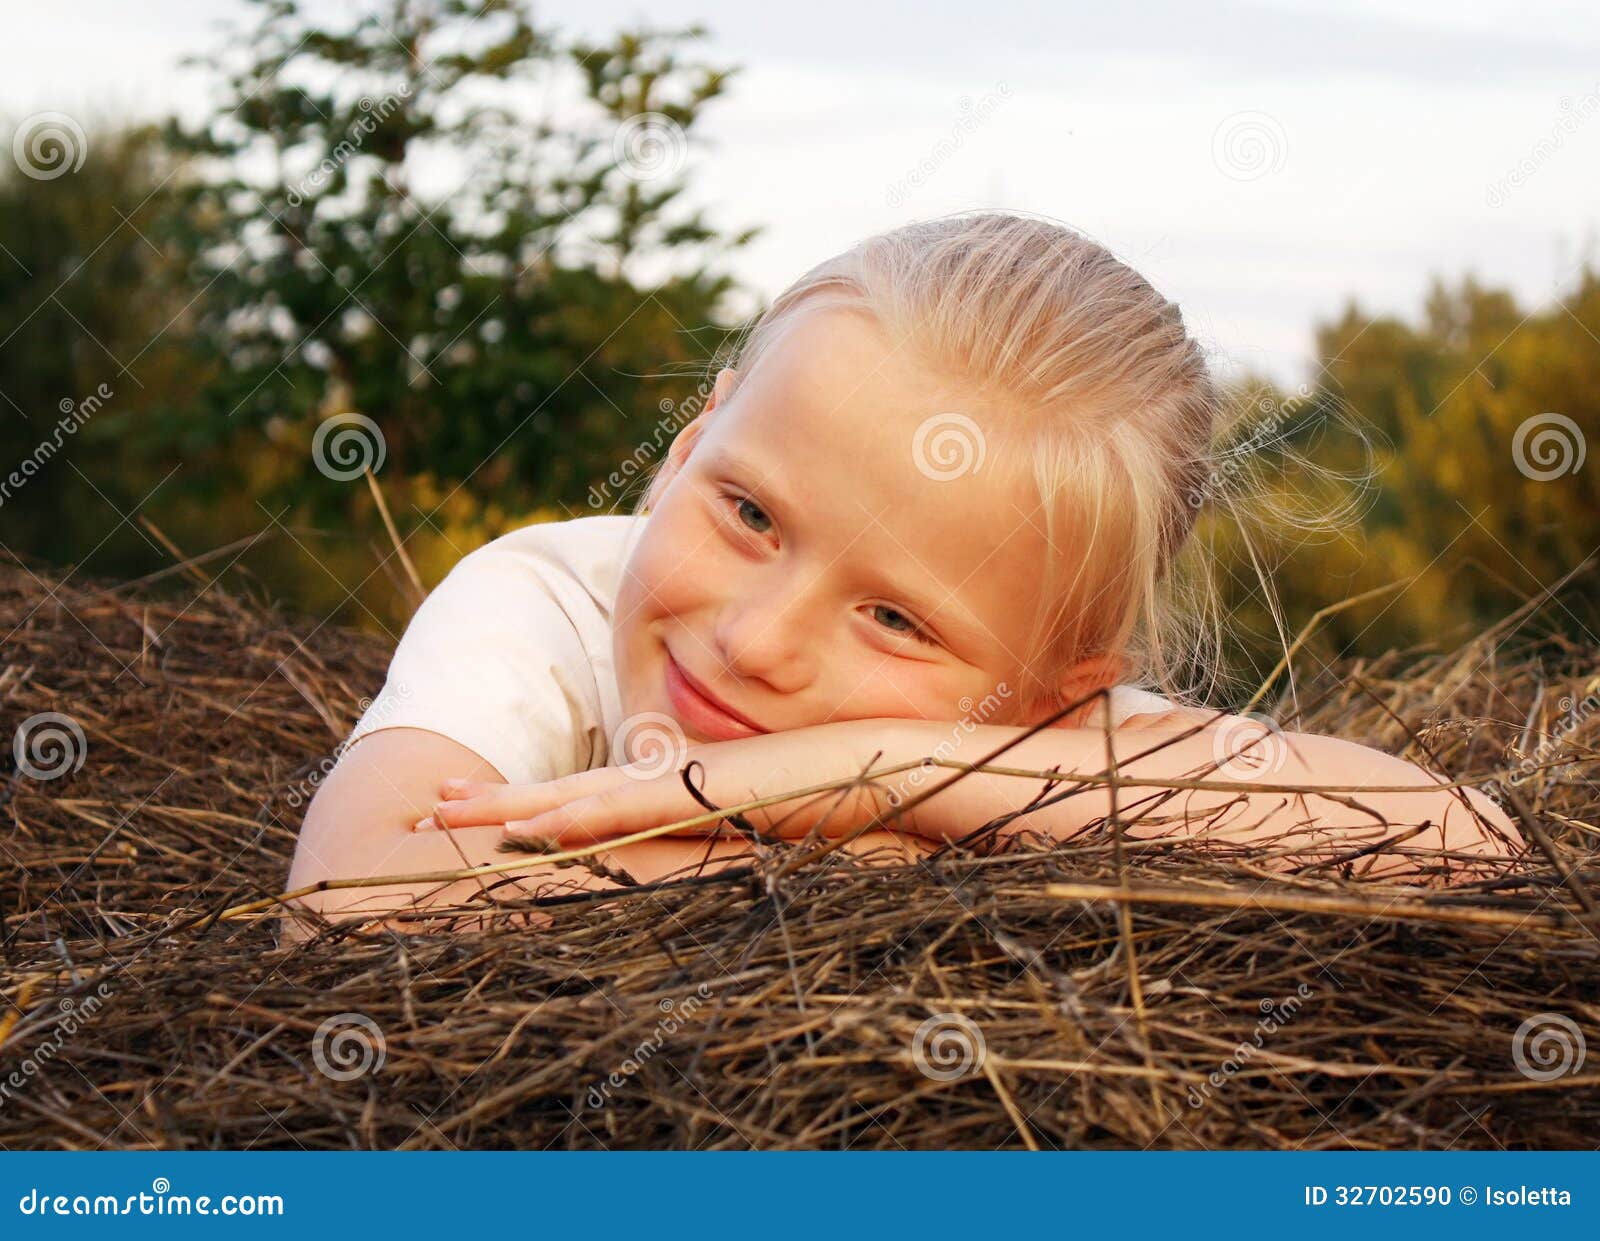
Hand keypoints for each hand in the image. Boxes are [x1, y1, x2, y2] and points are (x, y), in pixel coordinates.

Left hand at [413, 720, 918, 850]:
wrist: (894, 765)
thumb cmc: (845, 798)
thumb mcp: (772, 828)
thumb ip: (732, 841)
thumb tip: (717, 865)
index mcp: (683, 791)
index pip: (593, 799)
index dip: (534, 806)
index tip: (483, 813)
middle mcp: (671, 781)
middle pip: (568, 793)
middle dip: (497, 802)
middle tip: (432, 810)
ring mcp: (685, 784)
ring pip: (578, 797)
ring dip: (511, 808)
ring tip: (447, 815)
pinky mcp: (708, 792)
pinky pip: (629, 808)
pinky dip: (575, 817)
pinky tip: (529, 828)